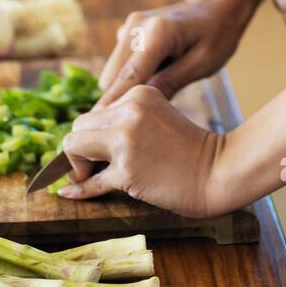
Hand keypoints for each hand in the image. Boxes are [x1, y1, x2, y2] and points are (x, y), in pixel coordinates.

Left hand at [59, 85, 226, 217]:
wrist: (217, 171)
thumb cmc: (190, 149)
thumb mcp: (158, 116)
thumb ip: (127, 120)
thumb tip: (83, 142)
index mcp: (138, 93)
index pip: (96, 111)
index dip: (93, 134)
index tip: (98, 152)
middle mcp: (129, 111)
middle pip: (80, 126)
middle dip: (81, 148)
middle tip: (95, 166)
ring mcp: (126, 140)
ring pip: (74, 146)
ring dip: (78, 165)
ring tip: (93, 176)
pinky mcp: (127, 170)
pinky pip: (90, 182)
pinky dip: (78, 189)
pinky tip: (67, 193)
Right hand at [95, 0, 251, 110]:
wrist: (216, 6)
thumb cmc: (216, 35)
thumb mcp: (203, 63)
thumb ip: (171, 82)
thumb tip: (139, 106)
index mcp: (158, 32)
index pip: (129, 76)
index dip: (113, 103)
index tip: (99, 126)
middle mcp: (136, 25)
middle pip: (113, 76)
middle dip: (121, 100)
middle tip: (142, 121)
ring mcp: (129, 25)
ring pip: (113, 72)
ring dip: (126, 88)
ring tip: (157, 95)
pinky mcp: (127, 31)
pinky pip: (120, 64)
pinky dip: (130, 76)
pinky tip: (157, 76)